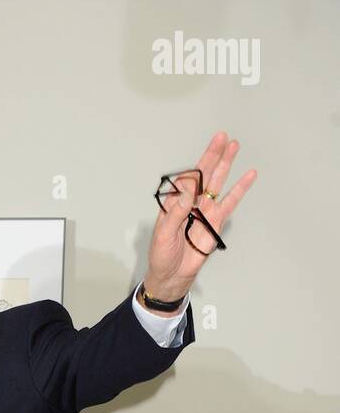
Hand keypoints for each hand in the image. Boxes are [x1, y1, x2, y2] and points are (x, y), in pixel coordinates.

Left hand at [141, 131, 256, 301]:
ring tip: (234, 146)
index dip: (197, 165)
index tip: (206, 154)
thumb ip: (176, 212)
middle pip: (205, 174)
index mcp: (175, 202)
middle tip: (223, 137)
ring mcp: (205, 210)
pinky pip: (230, 202)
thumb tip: (188, 191)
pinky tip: (249, 175)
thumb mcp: (164, 233)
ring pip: (218, 182)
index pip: (188, 178)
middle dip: (213, 155)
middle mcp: (191, 202)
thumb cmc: (162, 255)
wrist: (172, 275)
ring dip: (226, 164)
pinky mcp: (216, 221)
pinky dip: (240, 189)